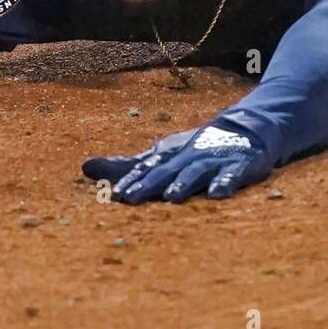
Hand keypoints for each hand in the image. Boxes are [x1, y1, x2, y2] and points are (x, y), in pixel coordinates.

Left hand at [81, 125, 272, 203]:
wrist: (243, 129)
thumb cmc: (192, 150)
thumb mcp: (160, 156)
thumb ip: (126, 166)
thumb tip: (84, 167)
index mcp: (167, 155)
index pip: (145, 168)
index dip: (131, 181)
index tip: (116, 196)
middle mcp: (186, 157)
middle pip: (166, 170)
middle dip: (149, 184)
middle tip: (131, 199)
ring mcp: (213, 160)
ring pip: (195, 172)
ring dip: (184, 183)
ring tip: (172, 197)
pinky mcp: (238, 165)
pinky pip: (231, 175)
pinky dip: (225, 183)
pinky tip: (217, 194)